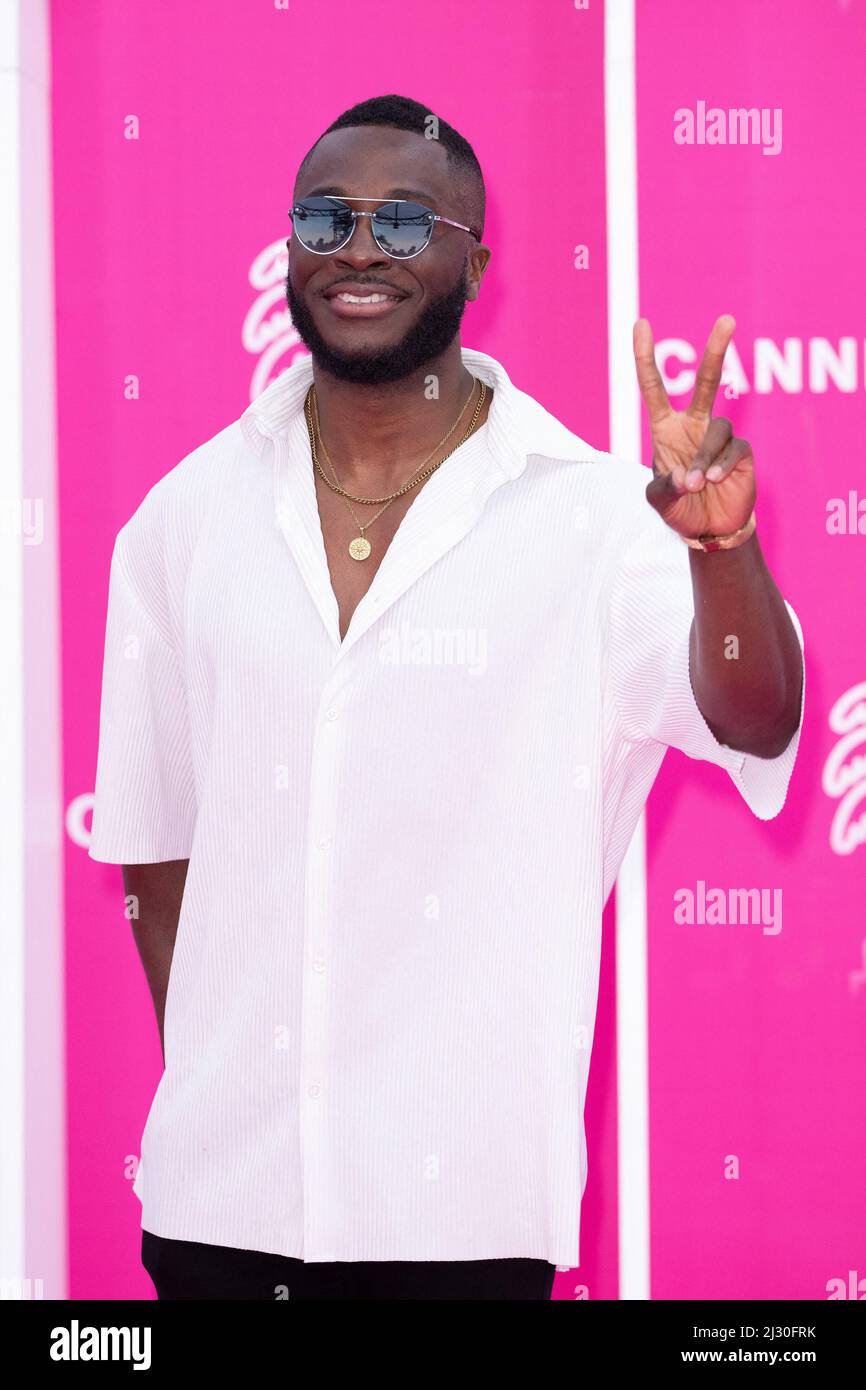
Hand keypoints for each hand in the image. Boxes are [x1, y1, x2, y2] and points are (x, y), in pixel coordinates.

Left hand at [632, 314, 755, 538]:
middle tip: (727, 320)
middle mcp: (694, 426)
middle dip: (716, 351)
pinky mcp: (742, 452)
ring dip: (705, 458)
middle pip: (706, 382)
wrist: (709, 530)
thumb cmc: (680, 508)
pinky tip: (717, 480)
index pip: (654, 387)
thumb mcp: (660, 501)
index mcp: (666, 429)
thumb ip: (665, 488)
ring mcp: (719, 437)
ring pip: (717, 430)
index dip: (646, 357)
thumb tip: (687, 477)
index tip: (641, 324)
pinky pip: (734, 449)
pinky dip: (722, 465)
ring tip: (698, 484)